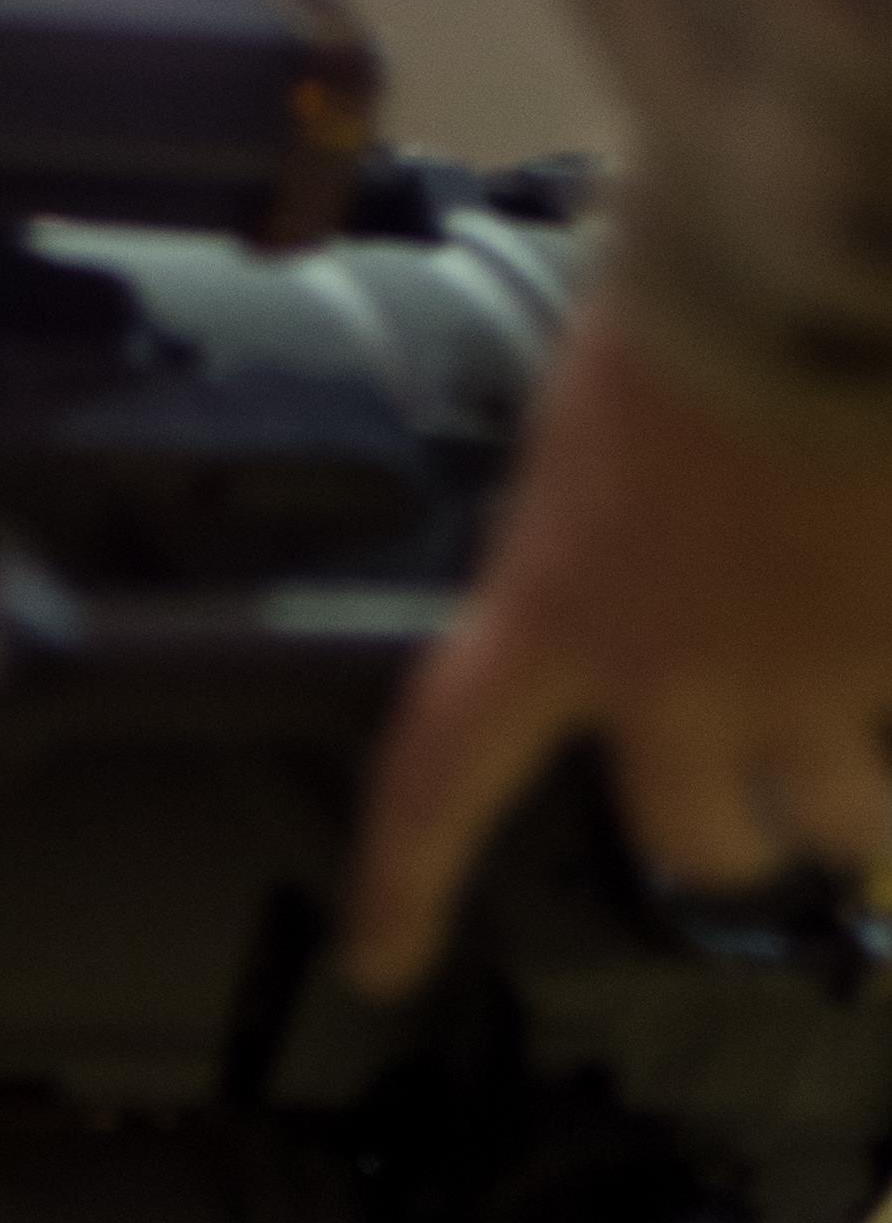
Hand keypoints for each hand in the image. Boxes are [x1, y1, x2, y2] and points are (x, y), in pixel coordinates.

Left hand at [344, 297, 891, 997]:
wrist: (830, 256)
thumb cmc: (703, 287)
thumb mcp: (600, 413)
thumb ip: (602, 517)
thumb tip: (629, 536)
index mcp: (555, 612)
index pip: (439, 781)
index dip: (403, 884)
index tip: (380, 966)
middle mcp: (679, 680)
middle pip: (690, 840)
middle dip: (726, 848)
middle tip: (749, 837)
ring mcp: (815, 677)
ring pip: (843, 815)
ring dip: (855, 819)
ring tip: (867, 812)